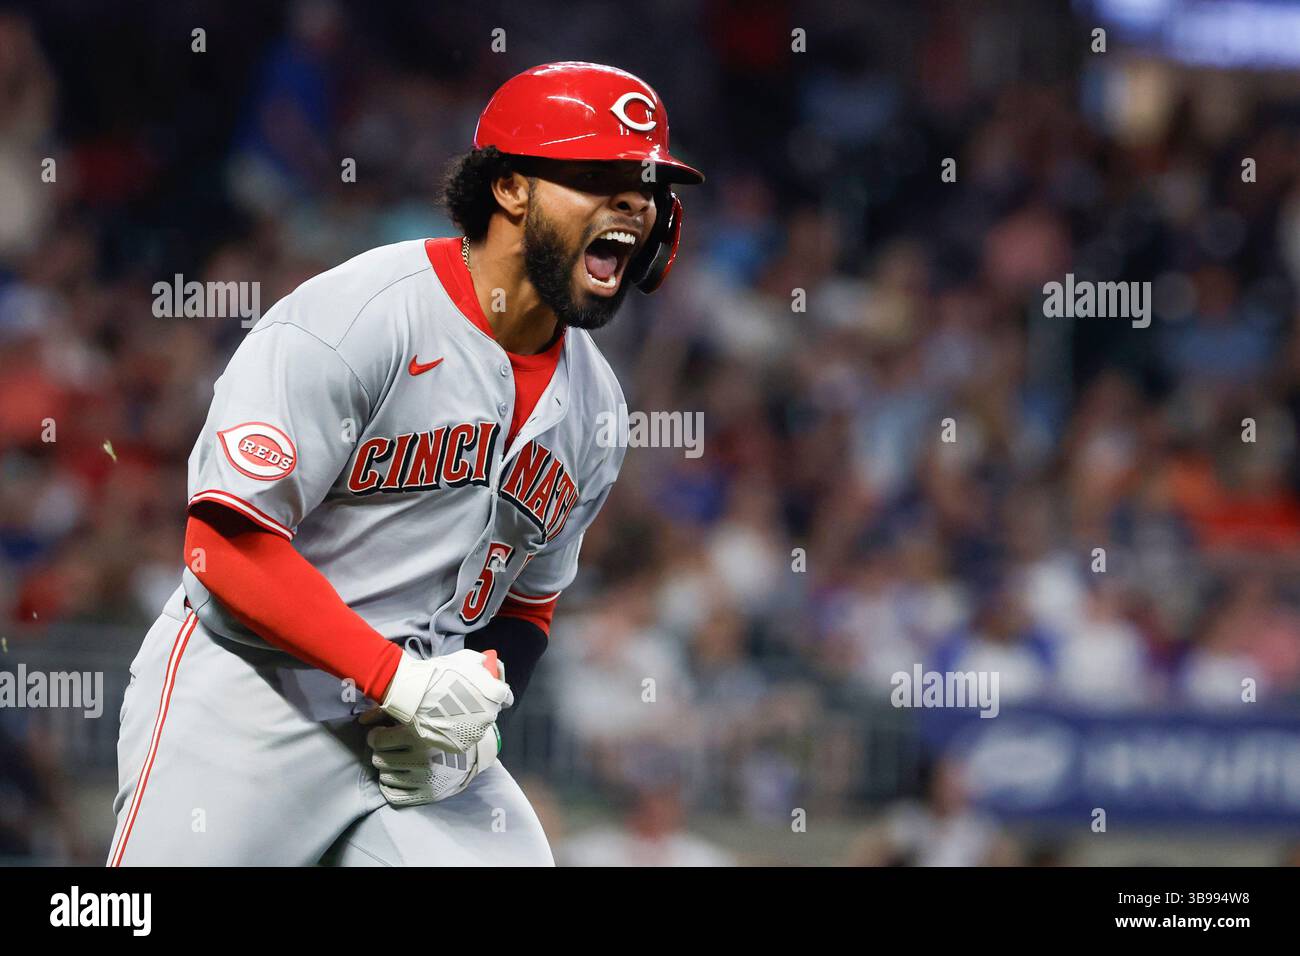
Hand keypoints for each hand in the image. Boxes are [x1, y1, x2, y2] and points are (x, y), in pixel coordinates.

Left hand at [365, 717, 500, 805]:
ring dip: (388, 768)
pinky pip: (392, 795)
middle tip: (393, 748)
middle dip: (383, 752)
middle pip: (379, 759)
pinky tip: (400, 776)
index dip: (376, 736)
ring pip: (384, 776)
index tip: (382, 734)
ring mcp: (425, 779)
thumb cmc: (439, 729)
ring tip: (400, 760)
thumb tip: (361, 720)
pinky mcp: (427, 795)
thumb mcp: (417, 714)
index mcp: (420, 735)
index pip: (378, 741)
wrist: (471, 752)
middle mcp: (422, 759)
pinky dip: (391, 785)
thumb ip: (387, 712)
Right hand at [378, 648, 512, 752]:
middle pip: (491, 712)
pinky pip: (463, 739)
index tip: (484, 692)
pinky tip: (445, 722)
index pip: (506, 697)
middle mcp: (490, 716)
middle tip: (462, 699)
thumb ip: (484, 664)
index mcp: (496, 694)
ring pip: (477, 727)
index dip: (495, 693)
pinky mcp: (461, 745)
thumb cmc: (441, 672)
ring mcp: (475, 733)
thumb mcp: (468, 657)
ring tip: (450, 710)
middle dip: (481, 706)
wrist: (415, 692)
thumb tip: (489, 666)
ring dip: (470, 720)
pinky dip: (457, 733)